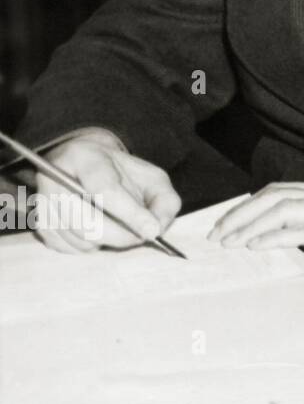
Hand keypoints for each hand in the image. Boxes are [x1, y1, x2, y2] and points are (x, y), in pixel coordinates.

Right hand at [32, 128, 179, 252]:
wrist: (90, 170)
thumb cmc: (124, 176)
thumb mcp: (153, 180)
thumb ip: (163, 202)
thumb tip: (156, 229)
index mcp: (85, 156)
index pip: (105, 189)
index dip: (130, 214)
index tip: (151, 231)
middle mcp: (54, 176)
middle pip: (85, 220)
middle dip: (119, 235)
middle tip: (139, 237)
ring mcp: (42, 201)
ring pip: (77, 237)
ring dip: (105, 242)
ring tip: (119, 228)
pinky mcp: (39, 222)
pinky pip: (67, 247)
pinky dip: (89, 247)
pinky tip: (99, 232)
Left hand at [206, 180, 303, 288]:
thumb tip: (266, 238)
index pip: (278, 190)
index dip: (247, 206)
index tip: (224, 224)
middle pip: (275, 196)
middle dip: (241, 214)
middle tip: (218, 235)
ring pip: (284, 208)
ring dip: (251, 225)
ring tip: (231, 243)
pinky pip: (303, 230)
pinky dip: (276, 236)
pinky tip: (258, 245)